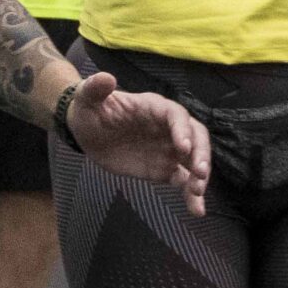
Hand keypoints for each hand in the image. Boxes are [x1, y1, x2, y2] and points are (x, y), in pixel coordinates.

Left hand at [67, 71, 211, 217]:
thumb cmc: (90, 109)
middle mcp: (167, 128)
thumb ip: (95, 88)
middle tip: (198, 173)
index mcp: (153, 107)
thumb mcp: (86, 97)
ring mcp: (168, 149)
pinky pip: (183, 181)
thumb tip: (106, 77)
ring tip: (197, 193)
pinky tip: (196, 209)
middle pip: (196, 136)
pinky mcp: (164, 169)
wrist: (87, 132)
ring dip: (200, 176)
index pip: (176, 115)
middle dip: (200, 153)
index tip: (183, 147)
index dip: (182, 129)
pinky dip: (191, 195)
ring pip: (193, 161)